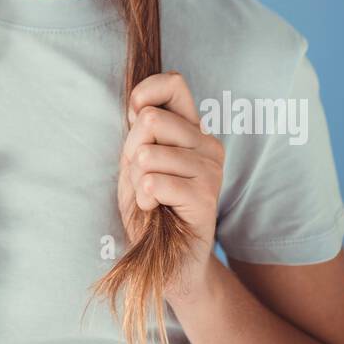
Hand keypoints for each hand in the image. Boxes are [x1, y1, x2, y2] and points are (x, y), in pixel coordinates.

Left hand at [116, 71, 223, 305]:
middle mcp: (208, 144)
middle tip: (143, 178)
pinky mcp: (206, 197)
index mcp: (191, 129)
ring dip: (137, 181)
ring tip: (152, 198)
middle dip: (132, 151)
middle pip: (150, 119)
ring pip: (148, 154)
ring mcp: (211, 170)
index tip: (134, 123)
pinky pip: (153, 182)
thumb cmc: (150, 207)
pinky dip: (144, 199)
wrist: (167, 261)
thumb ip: (141, 132)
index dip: (143, 95)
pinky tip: (157, 211)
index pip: (173, 83)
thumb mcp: (137, 161)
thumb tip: (140, 110)